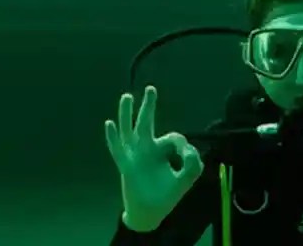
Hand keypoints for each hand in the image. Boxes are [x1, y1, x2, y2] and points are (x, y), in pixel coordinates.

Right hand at [104, 85, 204, 231]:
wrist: (149, 214)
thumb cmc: (165, 195)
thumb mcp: (185, 180)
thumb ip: (193, 165)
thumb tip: (190, 149)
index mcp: (161, 150)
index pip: (173, 138)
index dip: (183, 145)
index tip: (186, 157)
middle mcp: (146, 149)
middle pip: (146, 122)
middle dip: (149, 106)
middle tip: (152, 88)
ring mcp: (134, 156)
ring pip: (129, 130)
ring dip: (127, 114)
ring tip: (127, 96)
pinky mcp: (126, 166)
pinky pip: (117, 149)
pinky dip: (112, 137)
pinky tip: (109, 124)